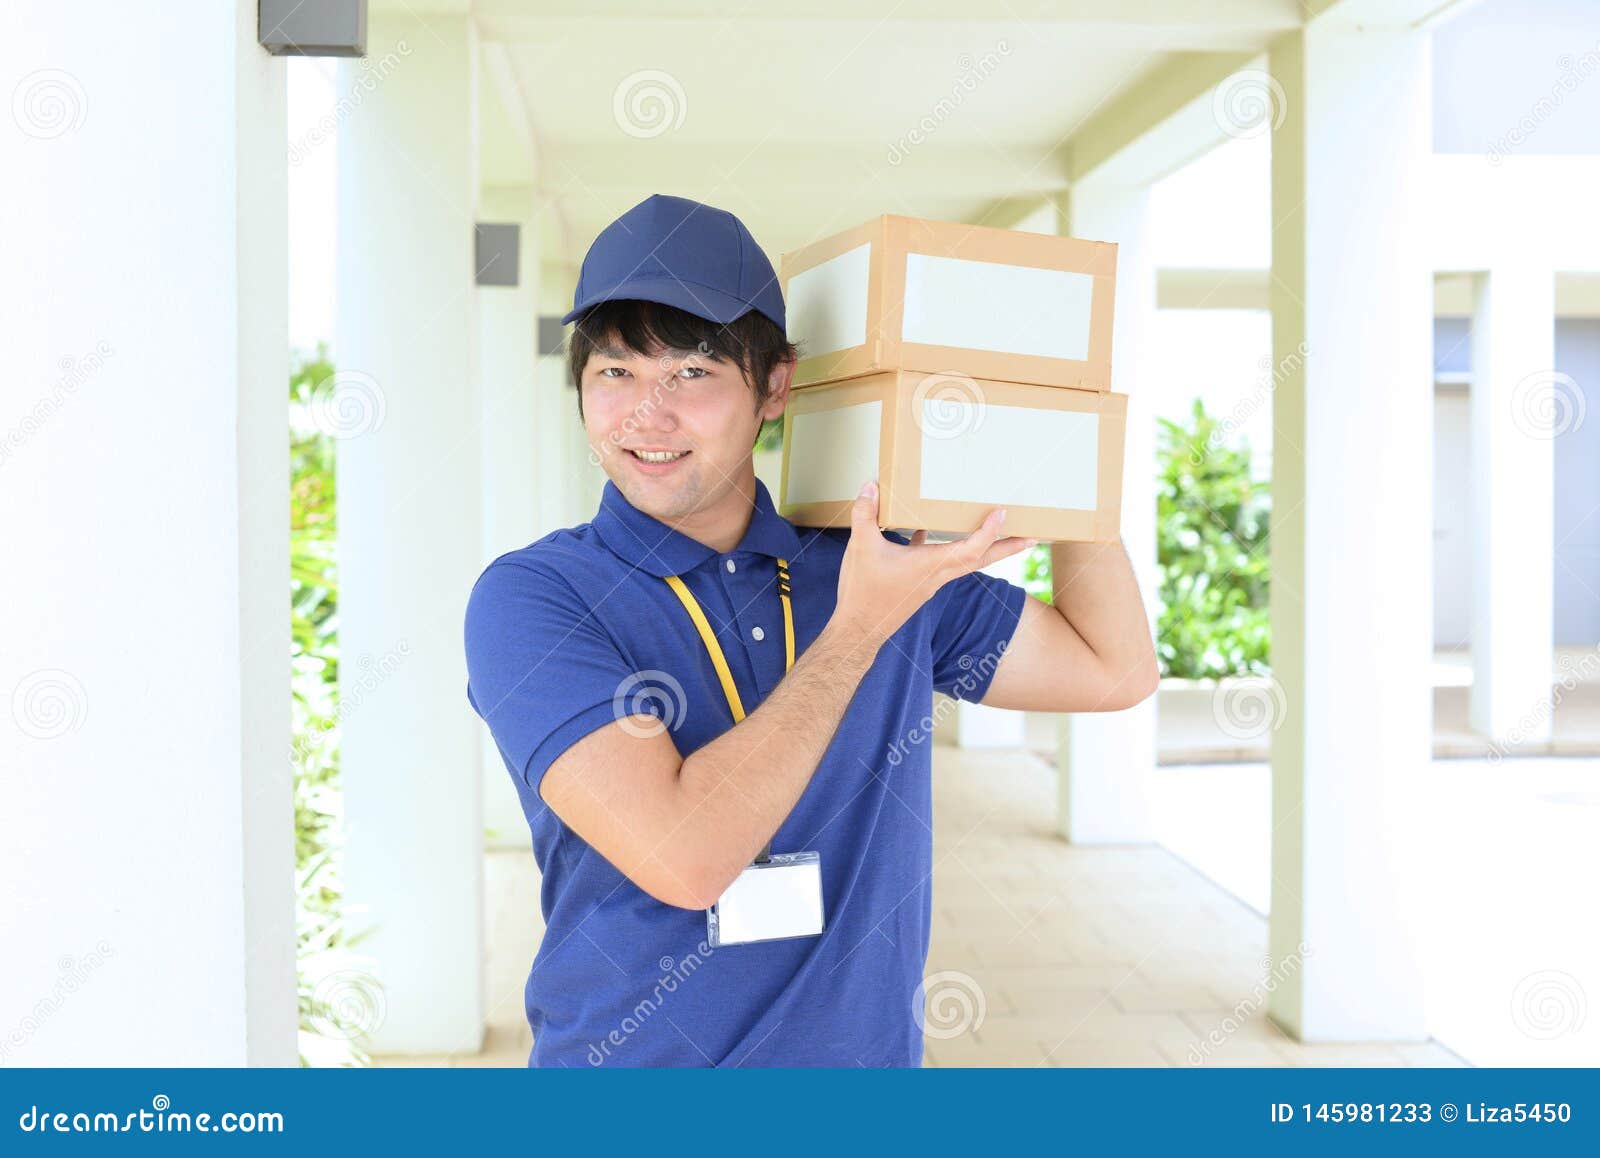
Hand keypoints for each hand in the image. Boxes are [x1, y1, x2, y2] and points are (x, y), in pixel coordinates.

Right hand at [830, 479, 1036, 648]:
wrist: (858, 629)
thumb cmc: (863, 592)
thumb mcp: (861, 546)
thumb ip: (866, 513)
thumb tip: (871, 486)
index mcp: (931, 566)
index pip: (971, 548)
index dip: (990, 531)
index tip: (1002, 513)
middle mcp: (938, 575)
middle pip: (982, 559)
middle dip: (1008, 548)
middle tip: (1032, 536)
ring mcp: (930, 581)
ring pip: (965, 561)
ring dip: (984, 547)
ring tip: (997, 532)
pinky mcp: (919, 584)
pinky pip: (940, 562)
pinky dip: (943, 546)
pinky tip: (924, 531)